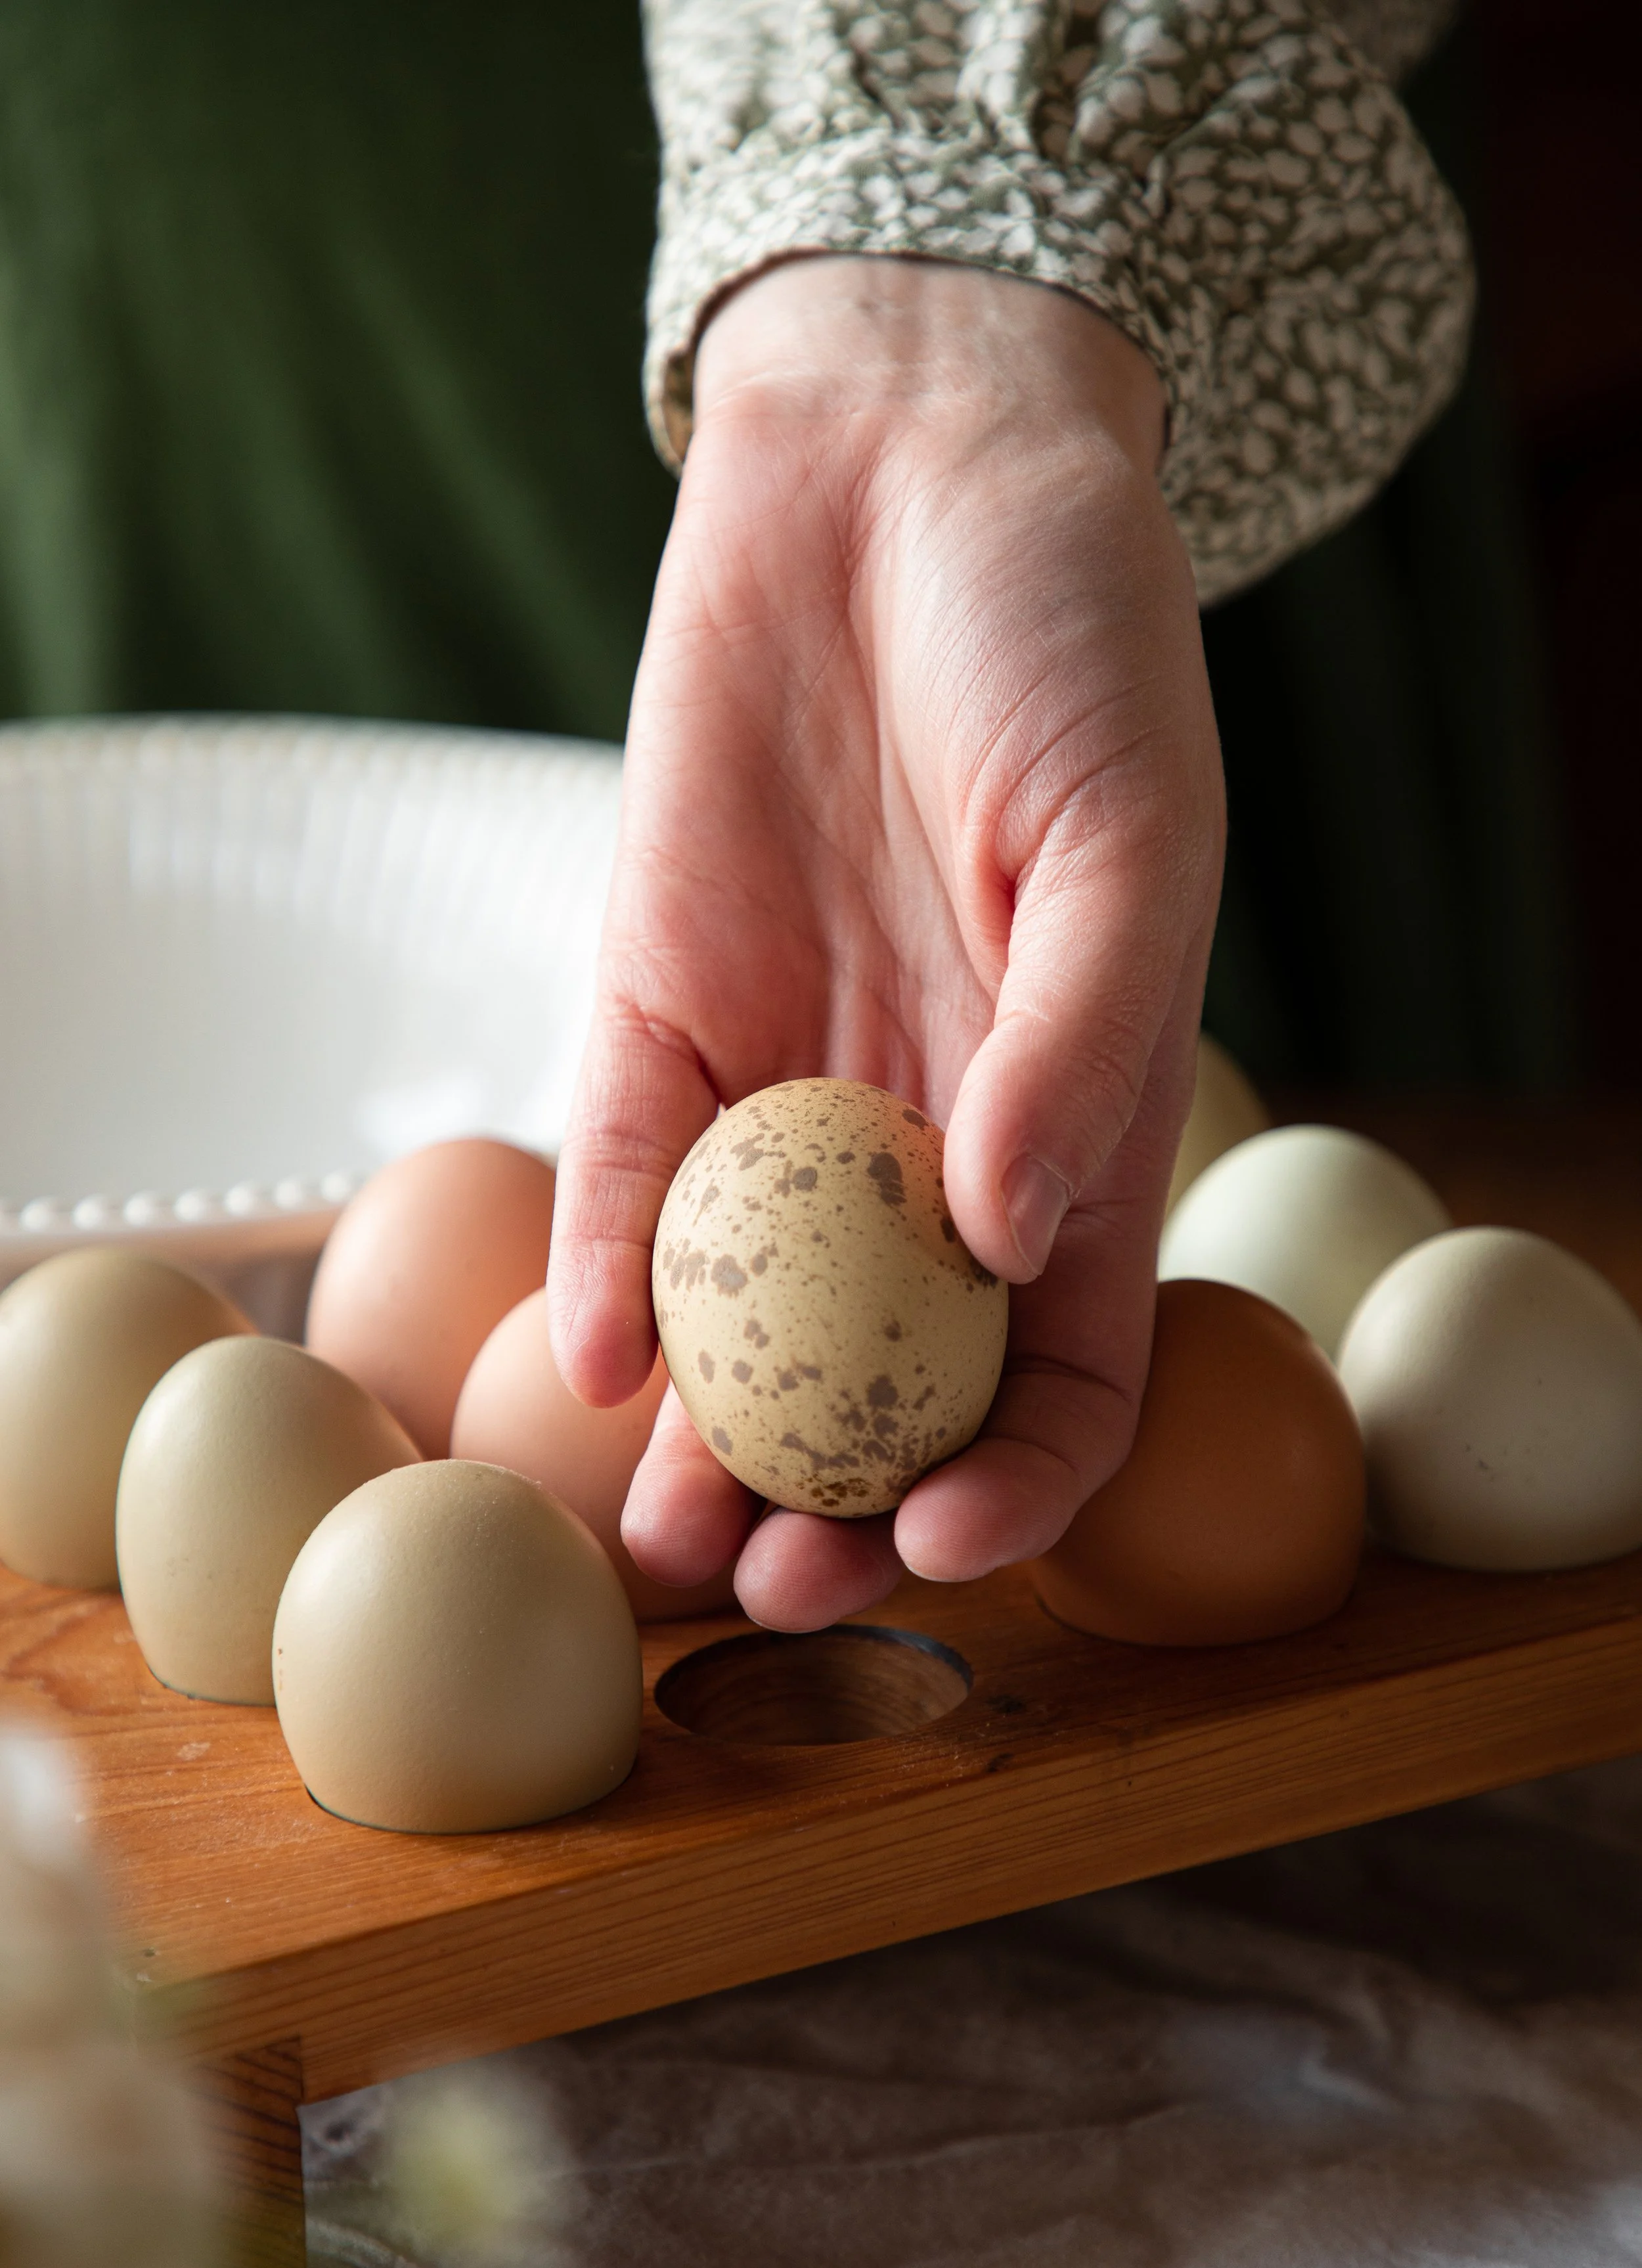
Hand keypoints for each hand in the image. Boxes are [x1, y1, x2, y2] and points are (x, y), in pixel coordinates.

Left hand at [549, 256, 1223, 1629]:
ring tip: (669, 1540)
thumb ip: (1088, 1041)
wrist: (901, 466)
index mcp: (1067, 1127)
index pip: (1065, 1364)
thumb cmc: (1069, 642)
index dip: (1024, 1482)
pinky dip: (602, 1273)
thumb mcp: (1133, 833)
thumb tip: (1012, 1241)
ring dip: (706, 1445)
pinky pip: (619, 1171)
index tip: (954, 1541)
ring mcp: (783, 1086)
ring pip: (740, 1320)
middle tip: (782, 1582)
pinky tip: (588, 1364)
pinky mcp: (653, 1009)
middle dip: (840, 1506)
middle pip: (884, 1383)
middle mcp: (922, 1139)